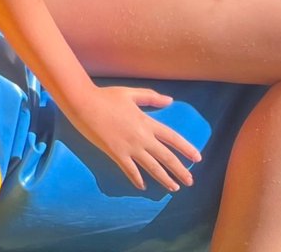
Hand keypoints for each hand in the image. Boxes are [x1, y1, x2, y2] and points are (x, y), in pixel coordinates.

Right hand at [70, 84, 200, 191]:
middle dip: (180, 171)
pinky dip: (137, 179)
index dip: (187, 149)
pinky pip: (130, 170)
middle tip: (190, 182)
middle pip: (167, 158)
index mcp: (147, 122)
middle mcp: (142, 138)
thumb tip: (171, 101)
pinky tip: (143, 186)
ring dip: (165, 179)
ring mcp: (130, 147)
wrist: (83, 103)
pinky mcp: (116, 154)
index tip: (197, 159)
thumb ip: (151, 97)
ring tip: (174, 188)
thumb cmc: (105, 96)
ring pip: (152, 168)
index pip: (173, 138)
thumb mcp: (130, 93)